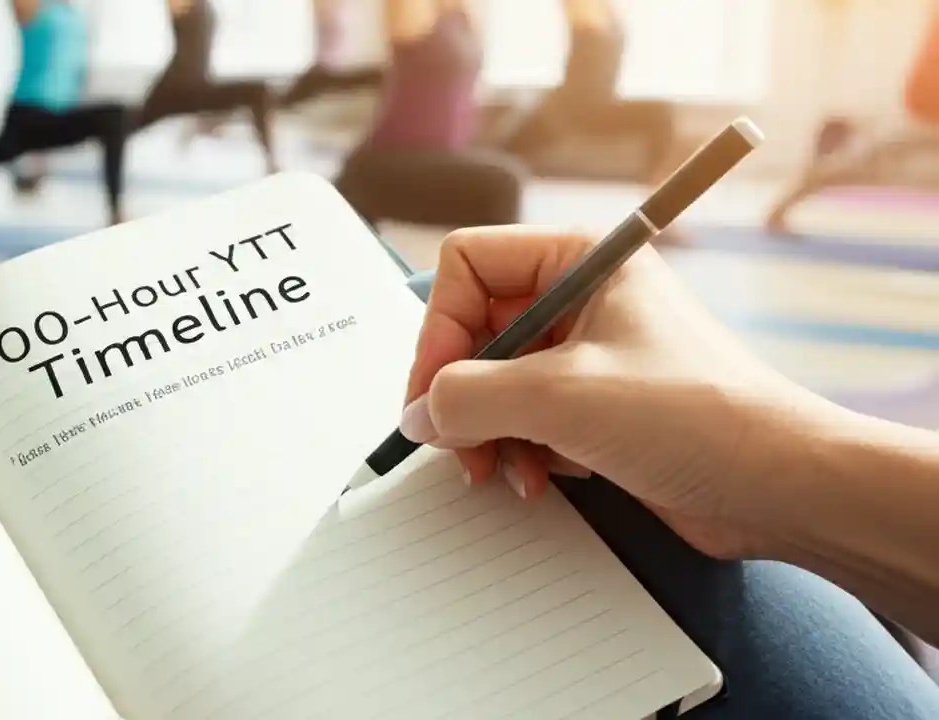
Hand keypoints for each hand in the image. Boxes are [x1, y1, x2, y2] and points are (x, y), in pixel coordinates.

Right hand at [399, 226, 827, 559]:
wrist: (780, 486)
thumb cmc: (697, 415)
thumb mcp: (561, 396)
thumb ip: (469, 397)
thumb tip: (419, 413)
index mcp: (580, 259)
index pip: (468, 265)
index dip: (440, 329)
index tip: (435, 392)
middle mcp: (580, 298)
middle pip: (474, 330)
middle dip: (462, 394)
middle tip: (458, 444)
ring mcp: (588, 355)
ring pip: (494, 382)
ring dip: (488, 433)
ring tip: (506, 471)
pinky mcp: (596, 408)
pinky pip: (525, 419)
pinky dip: (519, 451)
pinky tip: (539, 480)